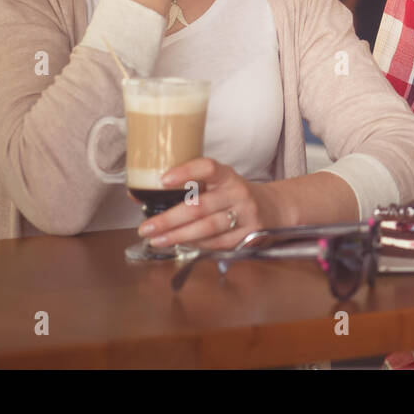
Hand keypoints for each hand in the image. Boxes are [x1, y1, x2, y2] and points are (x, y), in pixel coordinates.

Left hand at [134, 157, 279, 249]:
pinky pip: (218, 243)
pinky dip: (197, 246)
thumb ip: (188, 186)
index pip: (208, 168)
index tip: (162, 180)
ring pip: (207, 228)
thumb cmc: (234, 195)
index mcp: (228, 176)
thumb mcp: (218, 183)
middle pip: (200, 206)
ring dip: (179, 236)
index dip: (186, 171)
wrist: (274, 208)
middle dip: (169, 219)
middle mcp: (238, 193)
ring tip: (157, 240)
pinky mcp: (249, 236)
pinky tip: (181, 246)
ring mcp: (246, 215)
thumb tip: (139, 194)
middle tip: (146, 227)